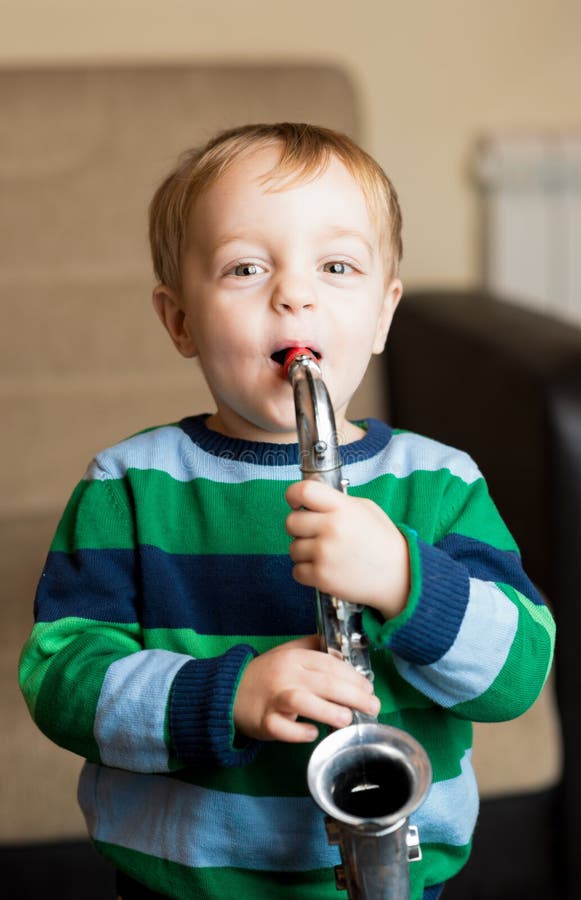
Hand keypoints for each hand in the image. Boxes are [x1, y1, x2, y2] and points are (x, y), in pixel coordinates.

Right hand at [233, 635, 379, 742]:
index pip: (329, 663)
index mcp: (294, 658)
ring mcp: (273, 699)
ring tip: (348, 719)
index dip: (352, 676)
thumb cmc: (268, 674)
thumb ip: (315, 649)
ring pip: (303, 702)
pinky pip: (284, 729)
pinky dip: (300, 732)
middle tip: (373, 706)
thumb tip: (345, 654)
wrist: (230, 692)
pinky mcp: (265, 722)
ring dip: (330, 711)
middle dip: (353, 695)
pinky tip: (314, 733)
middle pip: (323, 682)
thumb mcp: (289, 653)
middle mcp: (284, 675)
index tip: (369, 687)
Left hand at [285, 480, 409, 619]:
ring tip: (326, 554)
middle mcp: (331, 528)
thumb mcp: (365, 509)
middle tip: (316, 534)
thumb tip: (309, 498)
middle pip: (291, 522)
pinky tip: (325, 568)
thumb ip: (337, 502)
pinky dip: (307, 572)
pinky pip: (297, 571)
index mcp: (342, 508)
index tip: (296, 503)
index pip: (303, 491)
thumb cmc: (382, 541)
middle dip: (300, 528)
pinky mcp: (322, 577)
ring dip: (304, 552)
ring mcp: (324, 553)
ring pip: (293, 549)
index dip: (293, 495)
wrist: (399, 576)